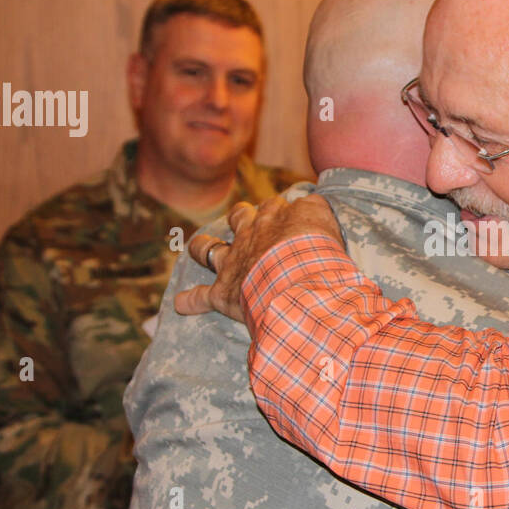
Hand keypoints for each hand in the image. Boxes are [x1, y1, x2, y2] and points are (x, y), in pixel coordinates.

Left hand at [173, 195, 342, 321]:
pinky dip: (191, 301)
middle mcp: (251, 234)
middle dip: (240, 217)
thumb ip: (319, 211)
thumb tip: (316, 204)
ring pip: (207, 249)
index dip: (281, 211)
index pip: (277, 206)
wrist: (298, 285)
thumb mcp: (327, 222)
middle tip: (243, 218)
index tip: (288, 217)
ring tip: (197, 247)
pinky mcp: (223, 292)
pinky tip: (181, 304)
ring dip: (201, 248)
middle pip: (239, 216)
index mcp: (278, 217)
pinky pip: (201, 297)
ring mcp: (233, 262)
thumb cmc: (320, 255)